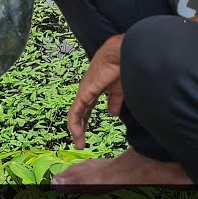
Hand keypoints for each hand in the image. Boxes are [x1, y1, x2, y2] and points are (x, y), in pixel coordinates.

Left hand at [67, 34, 123, 148]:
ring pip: (75, 114)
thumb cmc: (122, 68)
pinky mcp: (84, 92)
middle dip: (79, 128)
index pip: (86, 109)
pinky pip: (76, 111)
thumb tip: (112, 114)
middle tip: (80, 143)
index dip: (85, 121)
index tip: (85, 135)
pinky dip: (74, 123)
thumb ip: (114, 102)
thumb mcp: (119, 90)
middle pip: (80, 113)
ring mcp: (84, 91)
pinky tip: (76, 133)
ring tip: (79, 143)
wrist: (122, 54)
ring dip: (76, 130)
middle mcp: (86, 91)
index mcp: (95, 90)